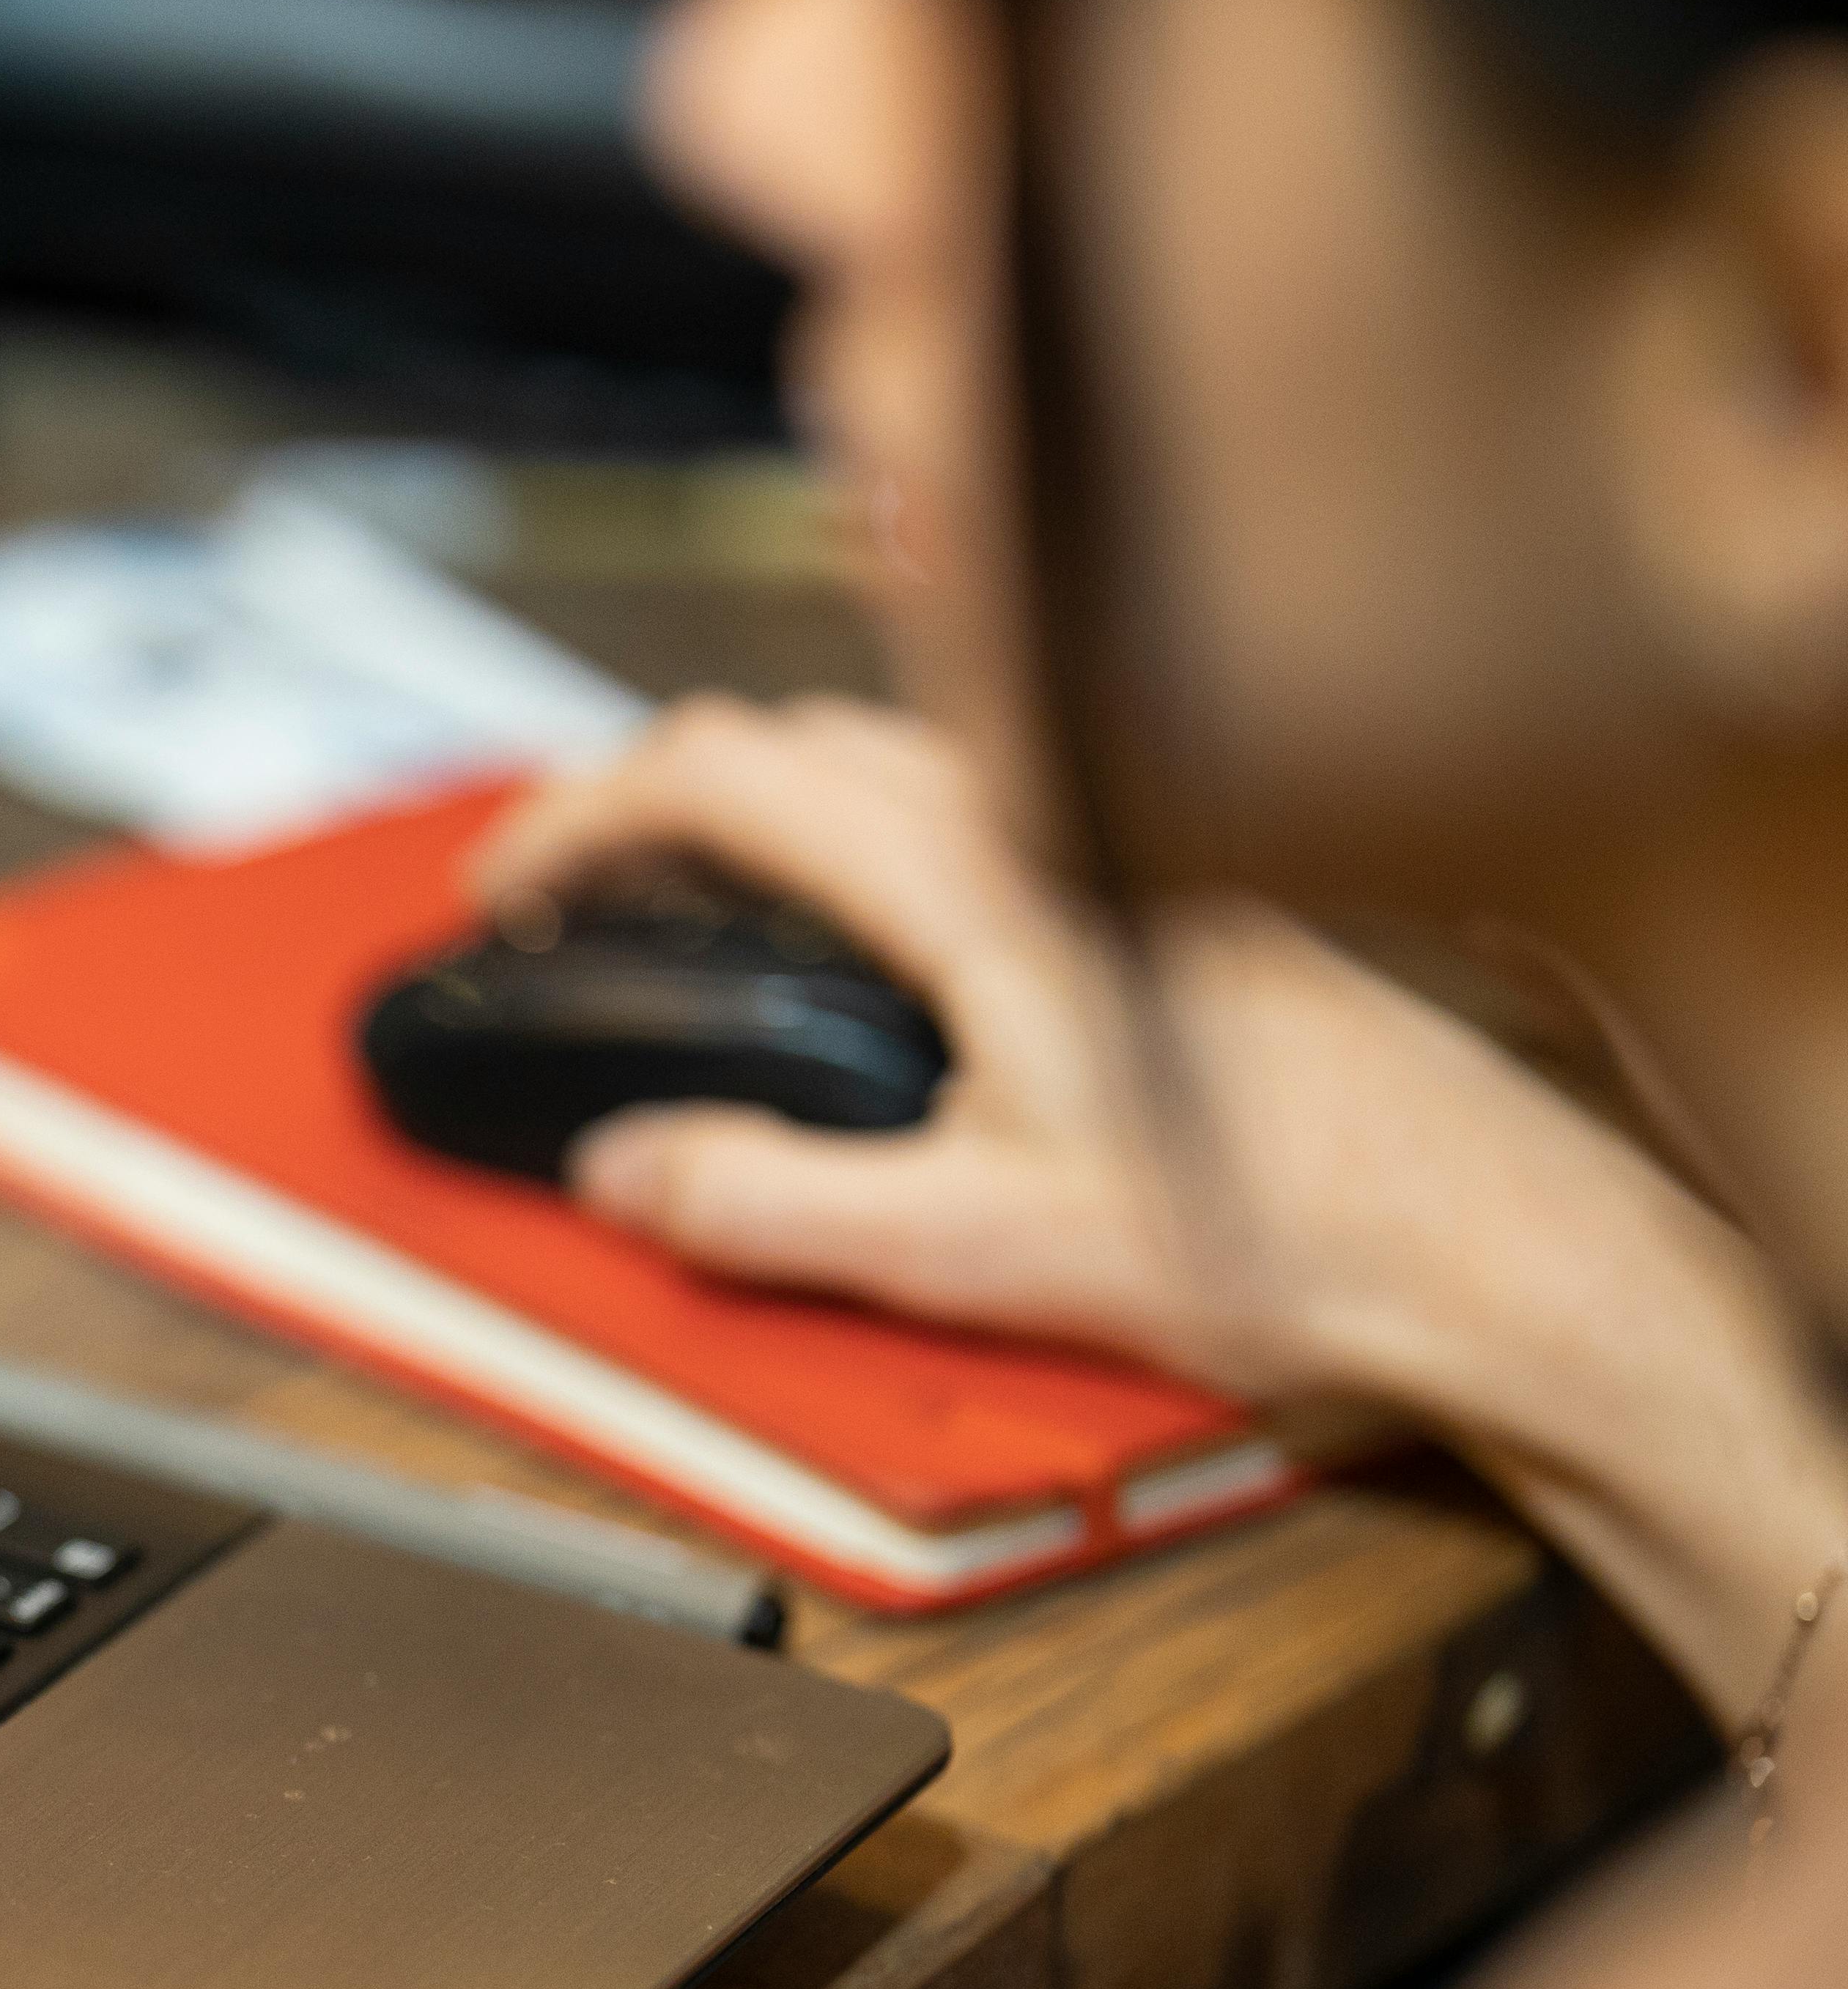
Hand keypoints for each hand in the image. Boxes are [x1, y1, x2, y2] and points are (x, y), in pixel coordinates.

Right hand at [473, 695, 1847, 1710]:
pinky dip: (849, 838)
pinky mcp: (1157, 888)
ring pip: (879, 760)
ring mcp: (1114, 844)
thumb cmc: (1286, 1243)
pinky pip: (962, 804)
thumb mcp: (970, 1250)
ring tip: (679, 918)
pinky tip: (851, 946)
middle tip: (561, 907)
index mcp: (983, 884)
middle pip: (788, 738)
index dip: (574, 818)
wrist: (1486, 1249)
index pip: (720, 774)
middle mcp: (1050, 828)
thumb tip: (624, 1173)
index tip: (501, 891)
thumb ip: (766, 1205)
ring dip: (749, 813)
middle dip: (642, 804)